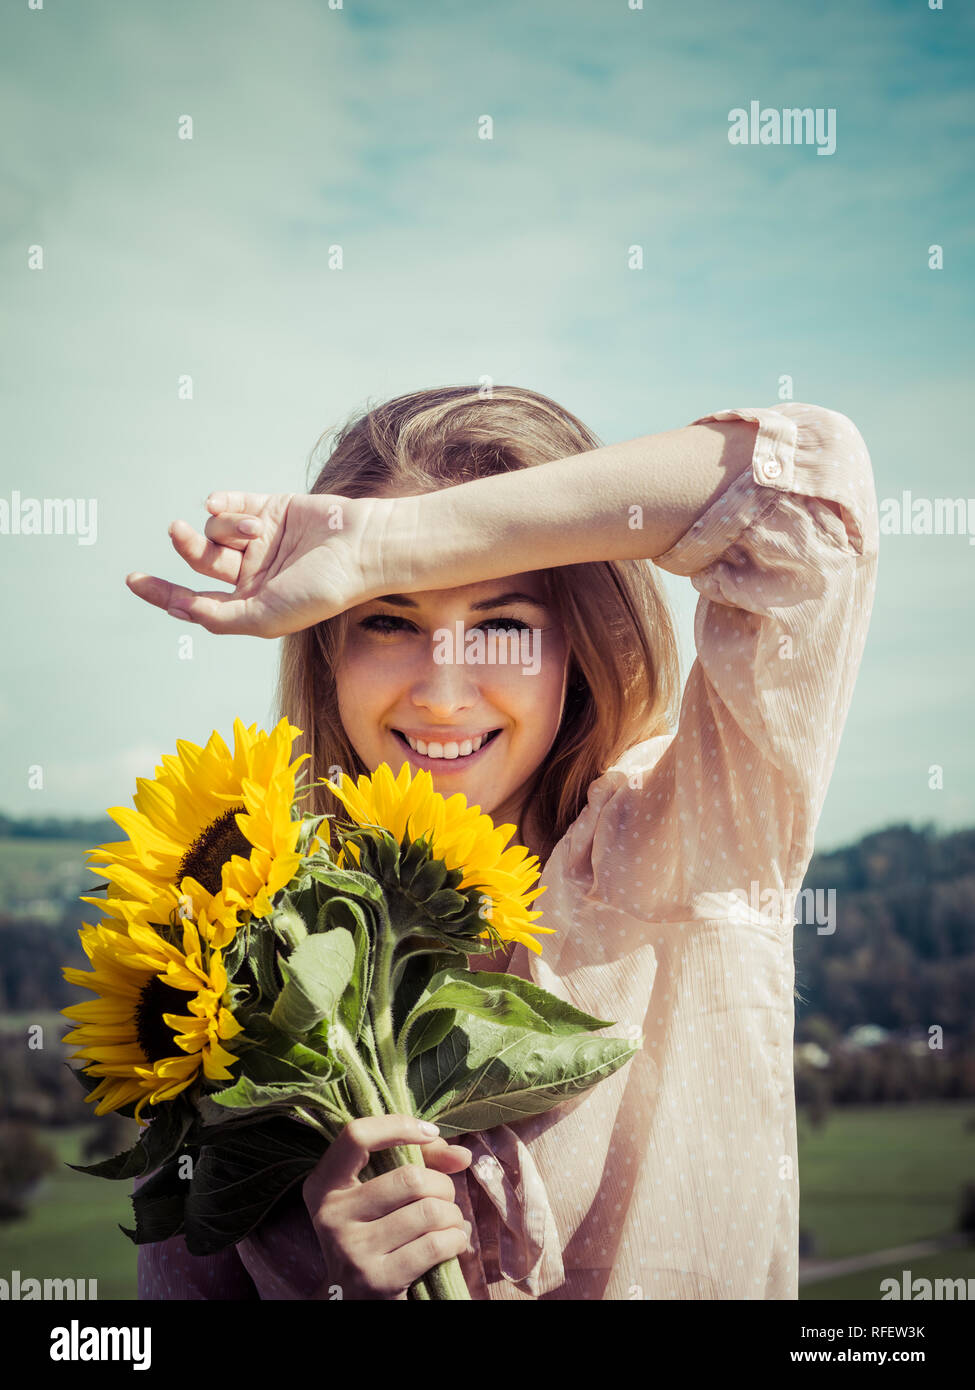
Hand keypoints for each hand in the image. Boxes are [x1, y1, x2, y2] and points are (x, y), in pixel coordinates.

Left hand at [126, 490, 403, 637]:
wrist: (361, 548)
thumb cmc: (320, 590)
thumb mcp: (265, 617)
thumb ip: (220, 617)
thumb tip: (180, 610)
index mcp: (251, 605)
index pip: (196, 600)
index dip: (162, 591)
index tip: (132, 579)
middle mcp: (254, 574)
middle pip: (202, 560)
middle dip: (187, 547)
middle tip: (177, 532)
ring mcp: (262, 541)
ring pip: (218, 530)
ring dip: (227, 527)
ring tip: (254, 529)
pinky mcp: (272, 510)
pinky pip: (233, 503)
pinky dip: (224, 503)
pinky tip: (221, 504)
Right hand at [303, 1115, 473, 1299]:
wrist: (350, 1299)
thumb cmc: (374, 1233)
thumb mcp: (379, 1195)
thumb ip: (418, 1162)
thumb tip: (462, 1155)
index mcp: (324, 1185)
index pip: (357, 1136)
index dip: (399, 1126)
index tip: (429, 1133)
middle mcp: (331, 1215)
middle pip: (410, 1178)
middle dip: (443, 1185)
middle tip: (444, 1198)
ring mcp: (351, 1249)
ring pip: (429, 1211)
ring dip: (453, 1216)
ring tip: (449, 1222)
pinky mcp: (377, 1280)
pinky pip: (435, 1244)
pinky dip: (456, 1239)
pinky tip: (453, 1242)